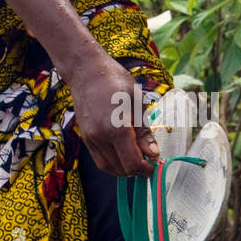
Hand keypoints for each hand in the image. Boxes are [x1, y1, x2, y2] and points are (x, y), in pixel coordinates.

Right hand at [69, 52, 159, 177]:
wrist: (86, 71)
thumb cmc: (115, 81)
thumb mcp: (138, 103)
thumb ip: (145, 133)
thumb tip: (154, 154)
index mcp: (116, 128)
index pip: (132, 163)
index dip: (146, 169)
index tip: (155, 165)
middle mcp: (100, 137)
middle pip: (121, 169)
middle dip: (137, 169)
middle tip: (149, 159)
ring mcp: (90, 138)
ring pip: (108, 167)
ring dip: (124, 168)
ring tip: (136, 156)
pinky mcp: (85, 137)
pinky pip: (100, 159)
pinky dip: (113, 162)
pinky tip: (122, 152)